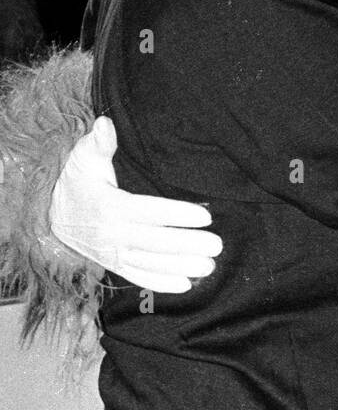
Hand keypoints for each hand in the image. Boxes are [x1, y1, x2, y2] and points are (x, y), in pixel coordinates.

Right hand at [49, 116, 222, 292]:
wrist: (50, 214)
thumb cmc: (76, 180)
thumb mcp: (84, 158)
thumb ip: (99, 143)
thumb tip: (104, 123)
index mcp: (110, 206)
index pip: (150, 212)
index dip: (178, 214)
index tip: (205, 216)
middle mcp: (111, 234)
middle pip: (155, 242)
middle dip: (188, 244)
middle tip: (217, 245)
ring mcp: (112, 253)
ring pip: (150, 263)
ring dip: (181, 267)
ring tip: (209, 266)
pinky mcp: (112, 265)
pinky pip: (137, 277)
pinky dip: (160, 283)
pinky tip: (185, 285)